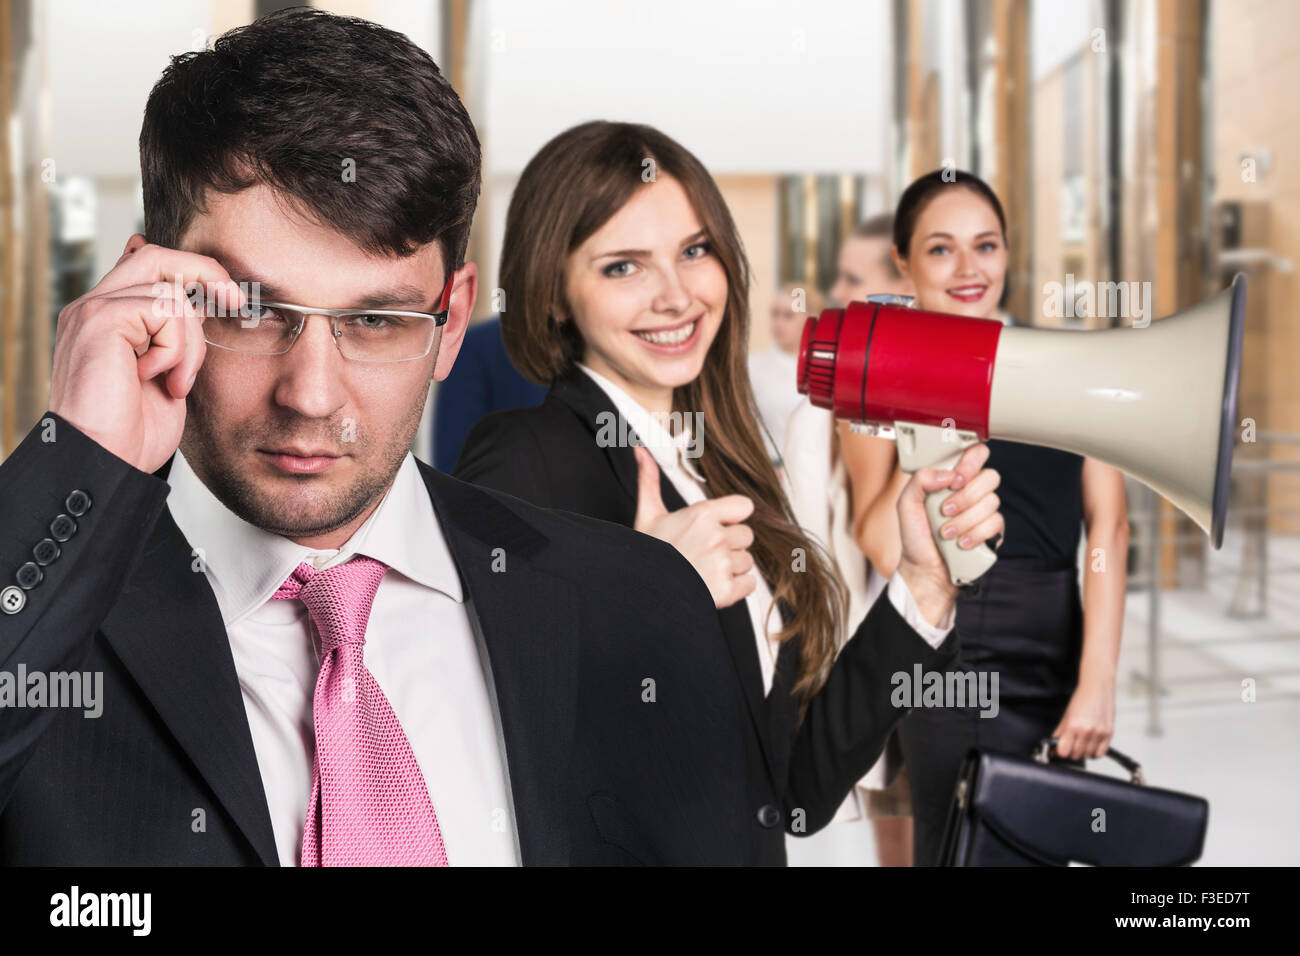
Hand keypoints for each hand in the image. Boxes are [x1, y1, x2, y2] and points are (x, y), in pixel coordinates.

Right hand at [48, 236, 242, 473]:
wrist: (105, 461)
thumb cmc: (132, 432)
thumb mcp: (167, 376)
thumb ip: (175, 338)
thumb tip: (201, 304)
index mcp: (108, 320)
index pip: (145, 266)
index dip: (190, 270)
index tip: (227, 295)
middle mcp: (94, 308)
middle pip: (156, 256)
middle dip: (205, 272)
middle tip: (234, 301)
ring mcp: (92, 311)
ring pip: (170, 292)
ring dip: (190, 342)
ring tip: (177, 382)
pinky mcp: (100, 319)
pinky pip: (164, 310)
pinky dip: (176, 348)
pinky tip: (158, 378)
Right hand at [632, 445, 756, 608]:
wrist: (639, 591)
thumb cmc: (645, 553)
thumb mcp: (647, 514)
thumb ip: (649, 480)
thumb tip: (640, 450)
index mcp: (703, 514)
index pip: (745, 507)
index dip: (732, 516)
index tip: (717, 525)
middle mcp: (717, 538)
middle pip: (746, 536)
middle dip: (730, 544)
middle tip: (704, 552)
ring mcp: (723, 565)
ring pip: (747, 561)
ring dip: (732, 567)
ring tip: (704, 570)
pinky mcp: (726, 592)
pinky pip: (749, 583)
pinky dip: (736, 587)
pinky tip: (713, 585)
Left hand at [895, 441, 1002, 625]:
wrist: (924, 570)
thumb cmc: (916, 536)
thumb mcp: (906, 504)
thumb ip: (920, 480)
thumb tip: (946, 474)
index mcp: (952, 479)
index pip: (976, 454)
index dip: (971, 462)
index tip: (955, 479)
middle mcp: (971, 491)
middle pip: (990, 477)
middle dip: (966, 496)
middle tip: (945, 510)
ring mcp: (984, 511)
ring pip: (992, 502)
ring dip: (965, 520)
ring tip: (946, 533)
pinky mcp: (993, 531)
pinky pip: (995, 524)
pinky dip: (975, 534)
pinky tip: (961, 543)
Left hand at [1051, 677, 1115, 759]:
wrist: (1098, 688)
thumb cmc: (1082, 699)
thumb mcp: (1066, 715)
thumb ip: (1060, 732)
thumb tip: (1053, 745)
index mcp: (1074, 726)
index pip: (1064, 751)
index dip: (1061, 752)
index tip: (1060, 749)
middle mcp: (1087, 731)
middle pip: (1076, 755)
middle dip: (1071, 752)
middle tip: (1070, 745)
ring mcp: (1099, 734)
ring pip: (1088, 755)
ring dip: (1083, 752)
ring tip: (1081, 743)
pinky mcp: (1109, 734)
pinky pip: (1101, 753)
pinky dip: (1094, 753)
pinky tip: (1091, 745)